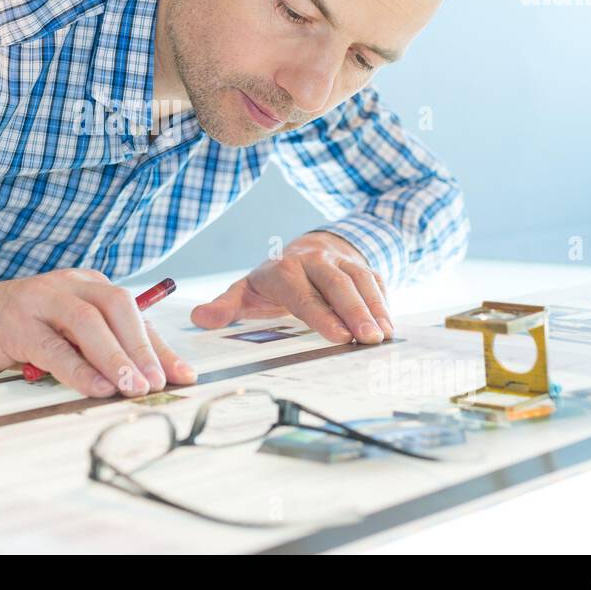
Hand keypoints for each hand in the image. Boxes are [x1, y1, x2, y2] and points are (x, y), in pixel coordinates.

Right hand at [0, 268, 196, 397]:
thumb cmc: (20, 329)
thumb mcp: (65, 331)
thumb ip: (100, 345)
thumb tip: (149, 377)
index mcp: (86, 284)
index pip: (133, 313)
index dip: (160, 346)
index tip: (184, 375)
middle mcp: (66, 285)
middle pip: (117, 307)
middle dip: (142, 346)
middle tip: (159, 381)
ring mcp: (39, 301)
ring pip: (87, 323)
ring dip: (115, 356)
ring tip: (133, 386)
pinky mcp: (15, 324)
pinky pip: (53, 347)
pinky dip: (78, 369)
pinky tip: (96, 387)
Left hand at [190, 232, 392, 343]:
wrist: (306, 250)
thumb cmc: (273, 280)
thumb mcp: (245, 291)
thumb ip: (225, 306)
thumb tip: (199, 319)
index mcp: (284, 269)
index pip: (304, 294)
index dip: (321, 314)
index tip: (338, 336)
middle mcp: (315, 261)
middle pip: (338, 284)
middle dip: (355, 311)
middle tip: (369, 338)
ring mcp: (341, 261)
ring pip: (361, 280)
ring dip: (375, 308)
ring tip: (384, 335)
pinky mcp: (362, 266)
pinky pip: (377, 281)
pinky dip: (386, 302)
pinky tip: (391, 326)